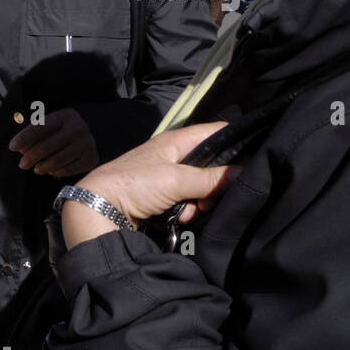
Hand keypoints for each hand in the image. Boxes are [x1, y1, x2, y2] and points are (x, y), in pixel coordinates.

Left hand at [8, 108, 99, 177]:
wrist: (106, 128)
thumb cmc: (71, 125)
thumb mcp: (57, 121)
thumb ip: (38, 131)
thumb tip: (19, 148)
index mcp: (65, 116)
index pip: (39, 128)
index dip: (23, 138)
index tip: (12, 147)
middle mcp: (77, 129)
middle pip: (45, 147)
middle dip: (30, 157)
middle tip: (21, 164)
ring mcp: (86, 144)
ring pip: (56, 161)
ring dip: (41, 167)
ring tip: (35, 169)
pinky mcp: (91, 158)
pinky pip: (68, 169)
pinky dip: (56, 172)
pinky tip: (49, 171)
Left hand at [63, 122, 237, 248]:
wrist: (98, 209)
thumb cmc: (133, 185)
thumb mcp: (176, 179)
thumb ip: (210, 178)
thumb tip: (243, 175)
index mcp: (176, 141)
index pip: (216, 132)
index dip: (236, 141)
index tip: (251, 161)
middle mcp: (173, 155)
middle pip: (212, 165)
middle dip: (216, 184)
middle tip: (210, 198)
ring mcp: (168, 177)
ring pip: (201, 187)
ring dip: (199, 202)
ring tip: (188, 210)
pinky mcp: (162, 197)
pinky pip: (187, 202)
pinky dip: (186, 211)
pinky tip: (177, 217)